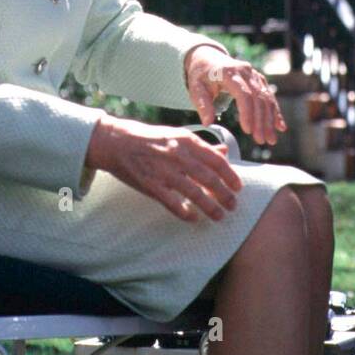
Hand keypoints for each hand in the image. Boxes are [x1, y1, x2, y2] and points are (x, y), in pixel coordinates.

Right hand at [87, 116, 242, 221]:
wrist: (117, 142)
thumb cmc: (150, 138)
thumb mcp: (178, 135)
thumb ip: (202, 146)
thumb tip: (225, 152)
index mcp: (187, 141)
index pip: (216, 160)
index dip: (230, 175)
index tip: (238, 187)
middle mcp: (178, 155)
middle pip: (209, 179)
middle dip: (224, 195)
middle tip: (233, 206)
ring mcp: (164, 171)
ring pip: (194, 193)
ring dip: (210, 207)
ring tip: (219, 216)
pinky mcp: (151, 185)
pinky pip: (172, 203)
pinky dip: (185, 213)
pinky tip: (194, 219)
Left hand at [185, 44, 285, 145]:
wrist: (208, 58)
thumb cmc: (200, 75)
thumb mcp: (196, 89)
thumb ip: (202, 105)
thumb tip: (208, 123)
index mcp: (229, 73)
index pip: (243, 94)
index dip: (247, 113)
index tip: (247, 131)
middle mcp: (245, 72)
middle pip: (258, 98)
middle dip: (261, 121)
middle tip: (261, 140)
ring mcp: (254, 75)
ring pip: (266, 98)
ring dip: (270, 120)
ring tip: (271, 140)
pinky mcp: (259, 80)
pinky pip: (269, 97)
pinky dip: (275, 112)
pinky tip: (280, 126)